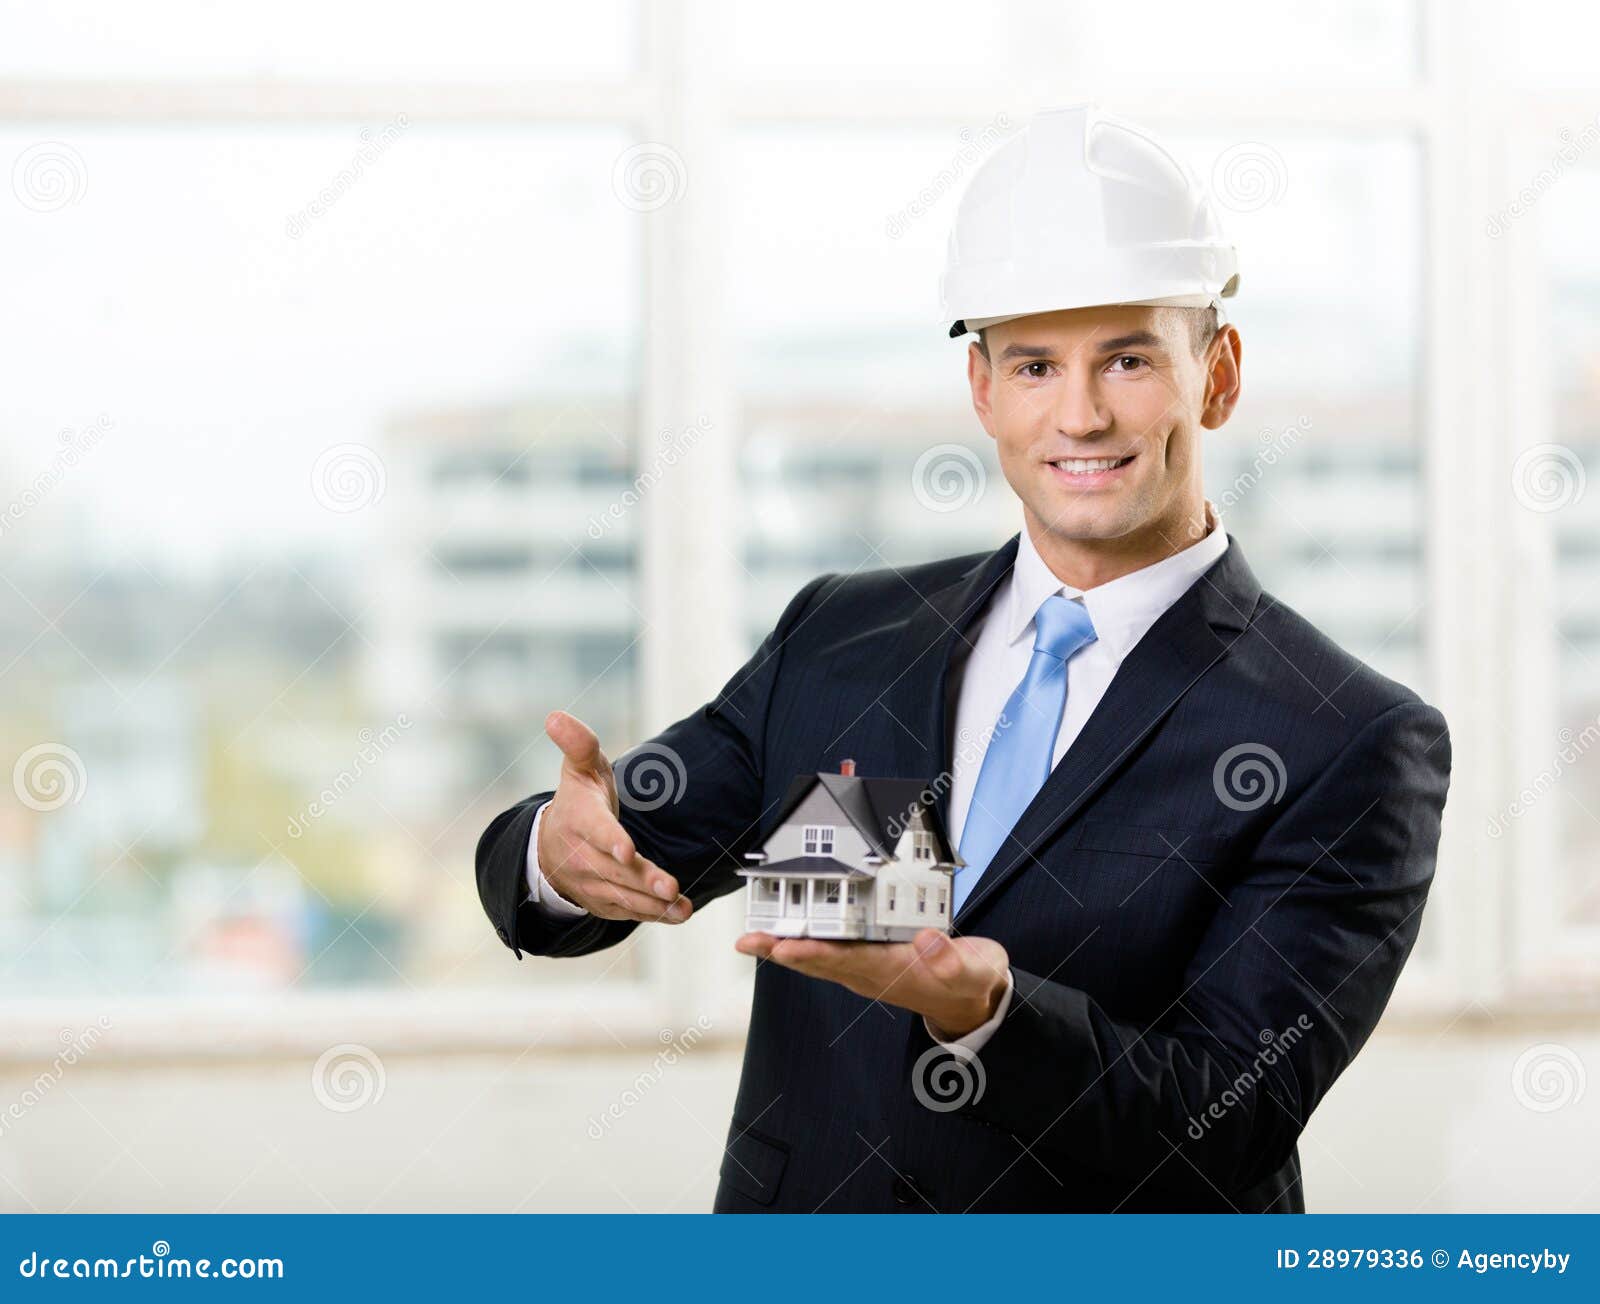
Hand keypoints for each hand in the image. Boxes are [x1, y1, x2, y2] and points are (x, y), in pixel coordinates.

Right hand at [537, 710, 690, 923]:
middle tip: (669, 886)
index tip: (626, 849)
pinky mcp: (603, 902)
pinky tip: (679, 913)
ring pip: (623, 896)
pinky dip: (654, 915)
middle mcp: (582, 856)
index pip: (594, 830)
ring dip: (652, 904)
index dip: (609, 840)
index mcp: (579, 819)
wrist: (551, 846)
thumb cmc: (578, 801)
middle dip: (642, 880)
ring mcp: (592, 882)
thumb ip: (578, 744)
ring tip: (681, 905)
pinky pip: (629, 912)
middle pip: (614, 871)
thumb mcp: (579, 768)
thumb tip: (556, 716)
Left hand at [735, 927, 1008, 1039]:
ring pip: (818, 958)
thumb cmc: (971, 981)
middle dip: (783, 950)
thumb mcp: (975, 970)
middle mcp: (872, 972)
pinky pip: (828, 952)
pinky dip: (803, 941)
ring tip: (750, 940)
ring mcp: (867, 969)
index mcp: (894, 970)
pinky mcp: (867, 961)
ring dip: (784, 947)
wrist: (971, 1000)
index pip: (848, 959)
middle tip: (748, 942)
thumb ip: (953, 959)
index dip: (816, 952)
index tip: (786, 947)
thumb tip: (927, 941)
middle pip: (820, 961)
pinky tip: (782, 934)